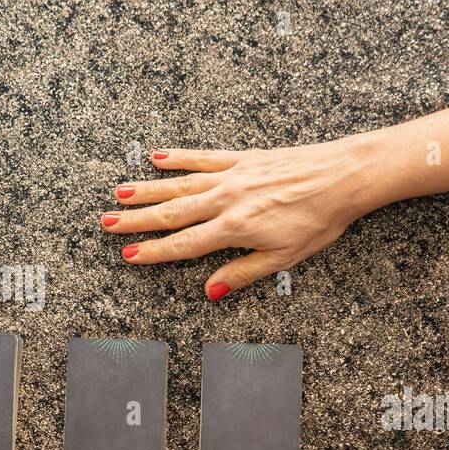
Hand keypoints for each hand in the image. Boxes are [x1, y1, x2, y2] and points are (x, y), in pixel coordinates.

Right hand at [100, 72, 448, 300]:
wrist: (342, 176)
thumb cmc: (319, 220)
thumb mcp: (285, 258)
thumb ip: (245, 273)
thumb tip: (211, 292)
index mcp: (235, 229)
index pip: (185, 244)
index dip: (154, 253)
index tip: (128, 257)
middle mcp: (227, 200)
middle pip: (173, 212)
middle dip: (138, 221)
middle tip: (106, 225)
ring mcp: (233, 175)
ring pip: (181, 184)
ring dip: (148, 190)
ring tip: (118, 194)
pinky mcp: (244, 158)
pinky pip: (204, 158)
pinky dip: (180, 158)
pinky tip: (157, 157)